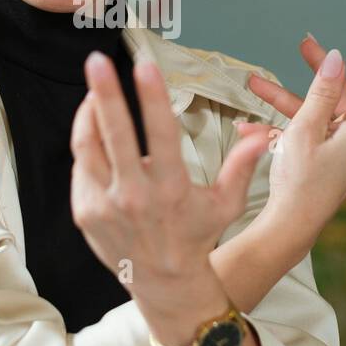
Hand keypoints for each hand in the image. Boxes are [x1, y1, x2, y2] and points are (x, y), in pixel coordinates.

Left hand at [69, 51, 271, 294]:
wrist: (164, 284)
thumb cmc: (197, 238)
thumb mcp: (226, 206)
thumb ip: (242, 167)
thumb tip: (262, 135)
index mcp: (171, 189)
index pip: (161, 134)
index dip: (152, 98)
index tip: (145, 66)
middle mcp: (135, 196)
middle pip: (115, 135)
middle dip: (105, 94)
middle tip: (97, 61)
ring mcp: (105, 205)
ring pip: (89, 147)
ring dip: (89, 113)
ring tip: (94, 89)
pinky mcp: (86, 212)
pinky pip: (83, 167)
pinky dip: (87, 143)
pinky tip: (95, 126)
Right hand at [236, 41, 345, 257]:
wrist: (290, 228)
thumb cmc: (300, 183)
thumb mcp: (305, 130)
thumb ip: (321, 92)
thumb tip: (338, 59)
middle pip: (343, 93)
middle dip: (315, 73)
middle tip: (303, 45)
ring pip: (320, 112)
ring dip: (287, 102)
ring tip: (256, 86)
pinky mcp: (332, 158)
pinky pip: (312, 133)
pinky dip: (285, 128)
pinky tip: (251, 128)